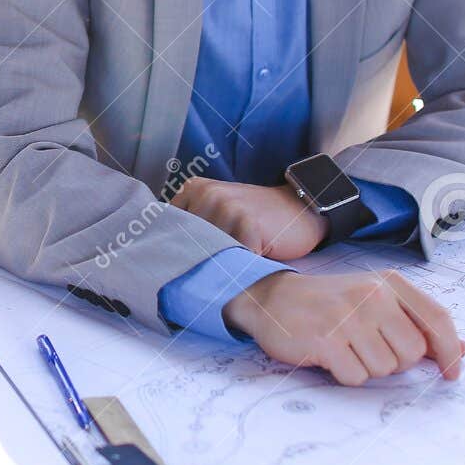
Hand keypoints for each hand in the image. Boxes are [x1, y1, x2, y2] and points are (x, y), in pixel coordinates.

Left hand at [172, 178, 326, 260]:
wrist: (302, 208)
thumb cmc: (258, 218)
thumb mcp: (219, 211)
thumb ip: (193, 223)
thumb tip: (162, 255)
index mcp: (194, 189)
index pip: (168, 226)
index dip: (172, 250)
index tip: (173, 266)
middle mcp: (207, 194)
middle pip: (186, 242)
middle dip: (193, 262)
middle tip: (203, 276)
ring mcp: (227, 207)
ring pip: (207, 253)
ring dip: (216, 269)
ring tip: (229, 272)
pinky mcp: (248, 224)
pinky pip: (233, 260)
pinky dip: (238, 270)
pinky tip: (245, 270)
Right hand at [224, 268, 464, 385]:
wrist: (271, 299)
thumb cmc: (329, 304)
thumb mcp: (375, 302)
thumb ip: (416, 324)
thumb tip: (459, 350)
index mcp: (390, 283)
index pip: (437, 319)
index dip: (450, 351)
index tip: (452, 374)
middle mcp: (372, 295)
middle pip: (411, 353)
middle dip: (394, 361)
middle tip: (367, 348)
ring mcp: (348, 316)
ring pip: (384, 369)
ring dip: (366, 368)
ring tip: (345, 348)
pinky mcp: (326, 338)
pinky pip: (355, 377)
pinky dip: (344, 374)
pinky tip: (329, 356)